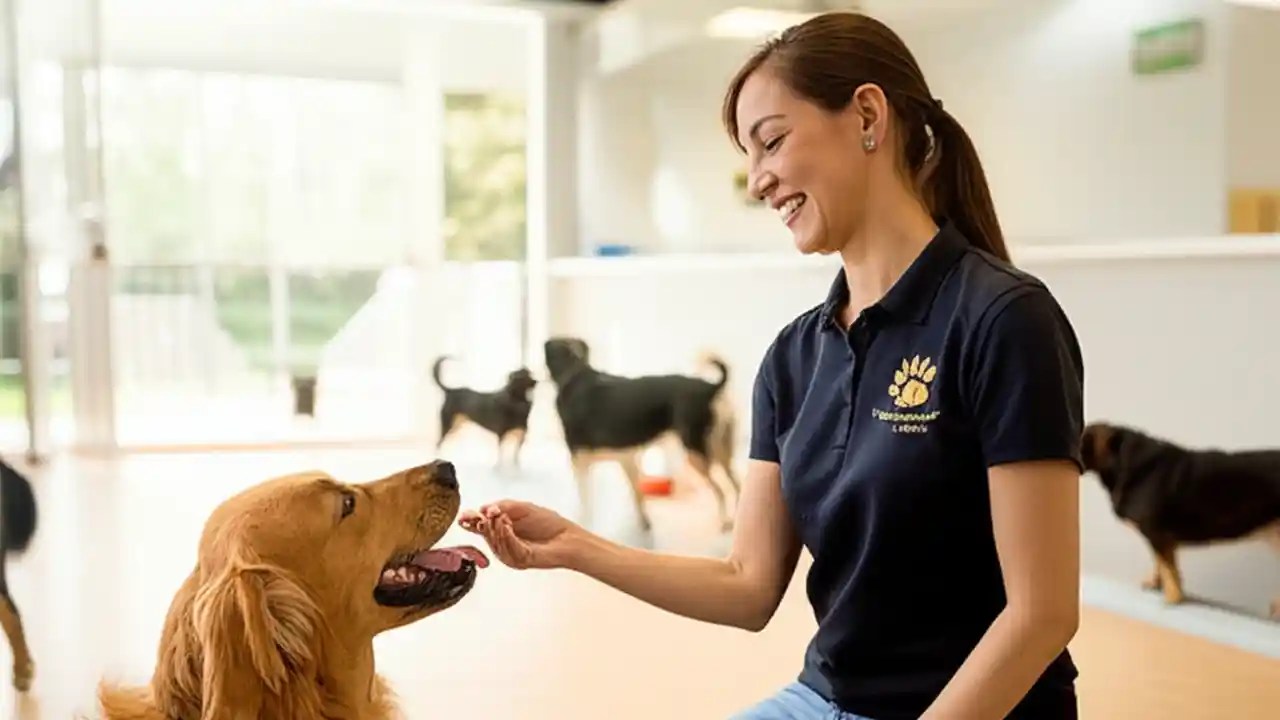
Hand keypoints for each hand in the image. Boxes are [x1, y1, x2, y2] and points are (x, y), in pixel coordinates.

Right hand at [458, 499, 579, 569]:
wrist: (568, 537)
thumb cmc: (549, 523)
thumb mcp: (522, 508)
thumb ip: (502, 506)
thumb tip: (483, 509)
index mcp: (502, 530)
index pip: (481, 527)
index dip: (470, 521)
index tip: (464, 516)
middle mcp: (504, 544)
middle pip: (486, 535)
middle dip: (484, 524)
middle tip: (486, 515)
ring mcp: (511, 554)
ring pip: (495, 543)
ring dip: (496, 529)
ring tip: (503, 517)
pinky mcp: (521, 560)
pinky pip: (508, 548)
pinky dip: (506, 536)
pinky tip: (507, 526)